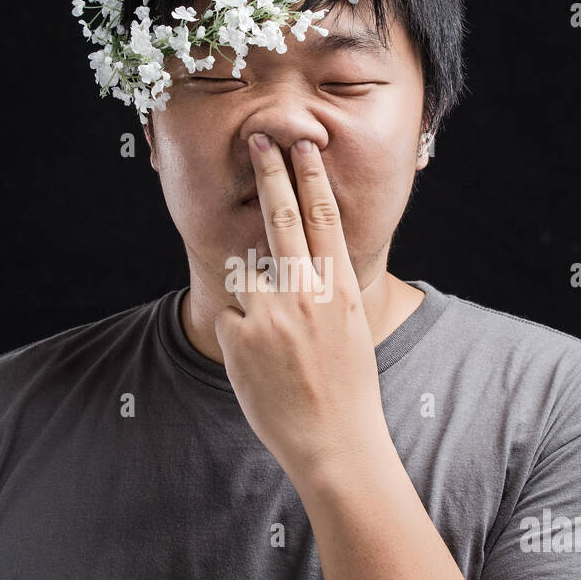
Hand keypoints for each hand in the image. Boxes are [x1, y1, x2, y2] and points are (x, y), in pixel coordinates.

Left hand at [214, 133, 391, 484]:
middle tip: (259, 138)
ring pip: (248, 281)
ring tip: (278, 353)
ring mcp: (270, 312)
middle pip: (283, 218)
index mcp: (338, 288)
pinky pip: (230, 319)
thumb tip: (304, 261)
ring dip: (256, 306)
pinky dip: (240, 339)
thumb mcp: (350, 329)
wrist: (334, 441)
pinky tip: (262, 368)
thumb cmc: (346, 388)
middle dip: (271, 173)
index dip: (311, 178)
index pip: (323, 220)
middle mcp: (305, 291)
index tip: (303, 146)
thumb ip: (326, 291)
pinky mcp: (239, 335)